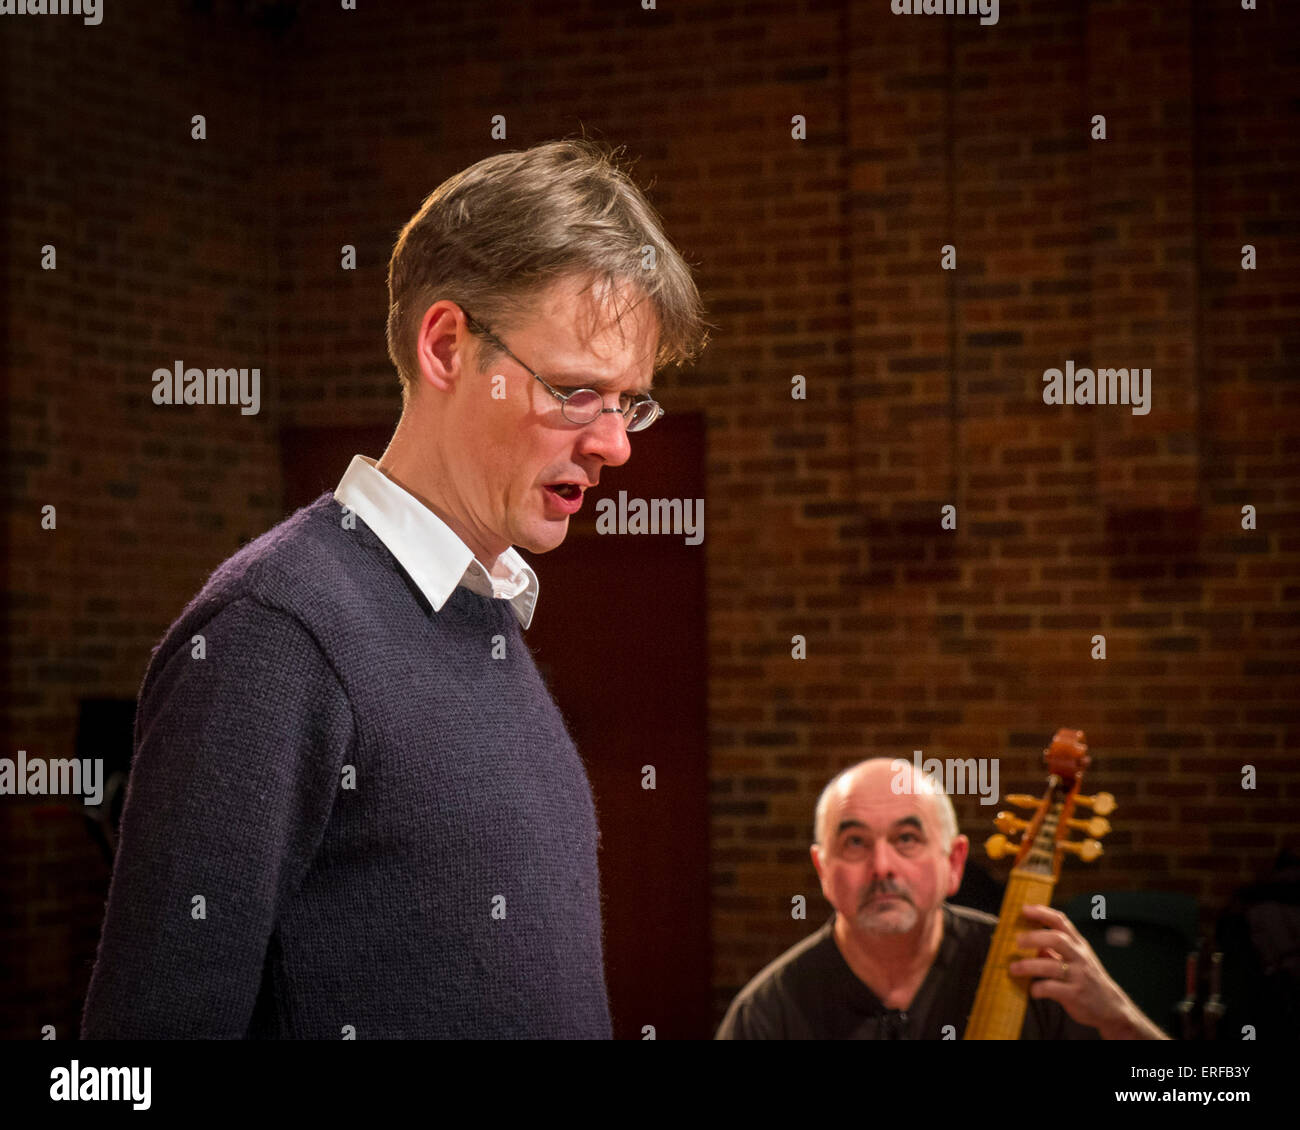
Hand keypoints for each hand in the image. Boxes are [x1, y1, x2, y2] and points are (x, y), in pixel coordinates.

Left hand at [1009, 904, 1167, 1039]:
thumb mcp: (1076, 960)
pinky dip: (1039, 988)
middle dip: (1034, 937)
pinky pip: (1053, 988)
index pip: (1061, 922)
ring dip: (1029, 966)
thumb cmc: (1087, 980)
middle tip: (1017, 941)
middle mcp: (1079, 957)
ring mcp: (1078, 976)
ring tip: (1013, 968)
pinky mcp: (1075, 995)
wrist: (1112, 1008)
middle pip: (1057, 939)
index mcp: (1078, 945)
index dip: (1042, 913)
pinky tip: (1033, 990)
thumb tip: (1034, 945)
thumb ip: (1056, 951)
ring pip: (1052, 966)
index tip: (1024, 909)